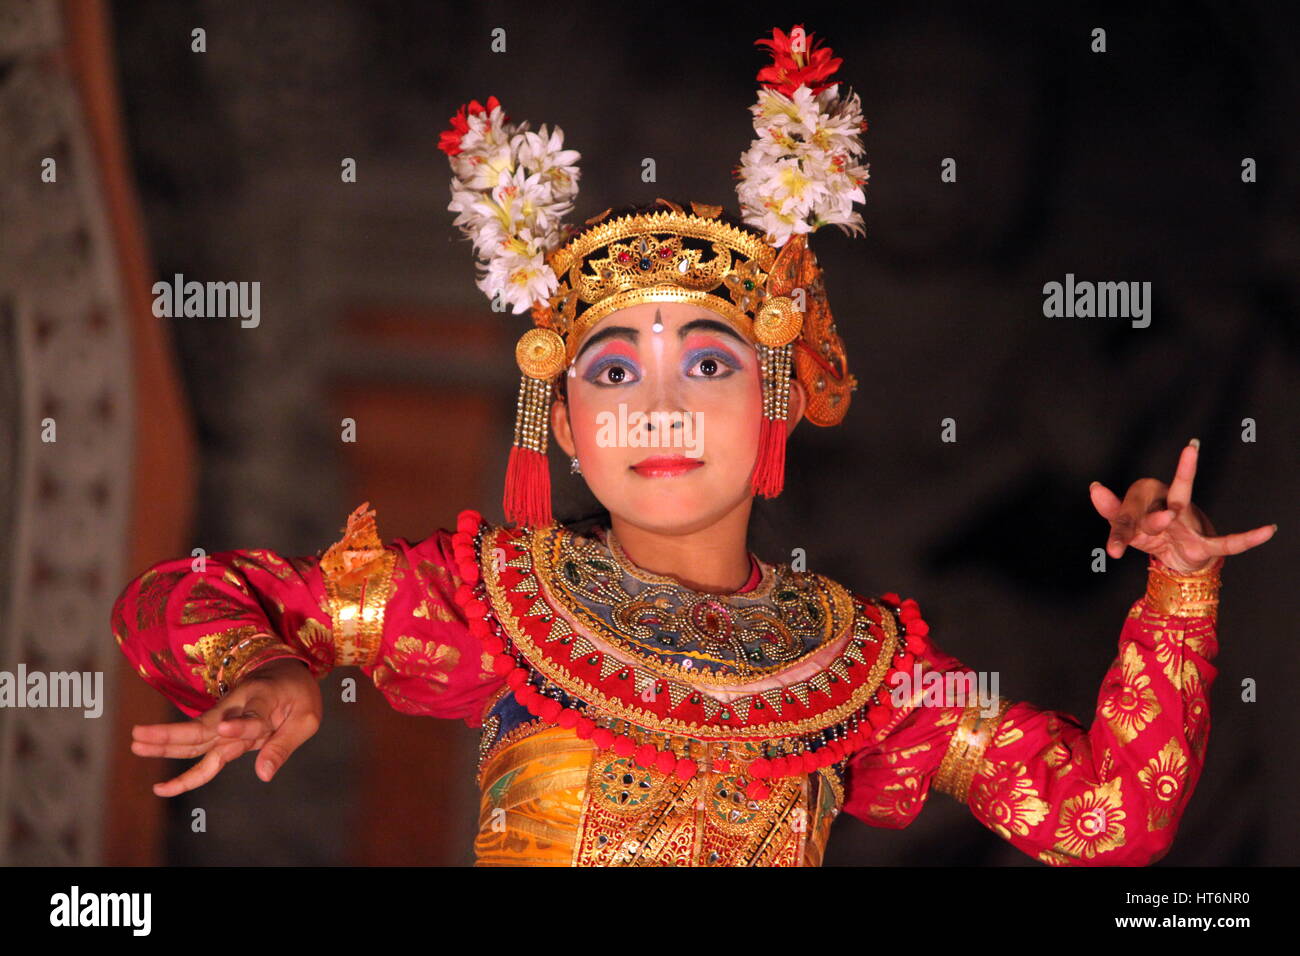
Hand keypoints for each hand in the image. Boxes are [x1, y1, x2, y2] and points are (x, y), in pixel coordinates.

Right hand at [130, 657, 321, 796]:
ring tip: (135, 746)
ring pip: (194, 738)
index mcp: (264, 700)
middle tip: (139, 735)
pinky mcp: (220, 731)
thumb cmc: (298, 696)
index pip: (251, 717)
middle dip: (174, 733)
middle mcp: (237, 710)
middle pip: (205, 726)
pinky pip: (200, 752)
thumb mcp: (306, 719)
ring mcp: (225, 720)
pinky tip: (162, 788)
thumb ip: (283, 746)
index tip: (224, 729)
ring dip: (165, 743)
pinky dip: (184, 771)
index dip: (240, 725)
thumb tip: (263, 775)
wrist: (286, 673)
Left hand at [1089, 439, 1276, 572]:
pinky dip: (1247, 538)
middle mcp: (1168, 505)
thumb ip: (1113, 513)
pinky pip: (1228, 542)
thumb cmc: (1149, 532)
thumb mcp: (1128, 529)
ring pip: (1180, 510)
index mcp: (1147, 500)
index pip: (1127, 512)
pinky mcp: (1205, 541)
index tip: (1113, 552)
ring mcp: (1188, 522)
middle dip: (1143, 515)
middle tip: (1136, 528)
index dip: (1119, 533)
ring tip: (1167, 516)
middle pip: (1152, 504)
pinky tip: (1267, 531)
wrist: (1177, 555)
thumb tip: (1095, 488)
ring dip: (1170, 513)